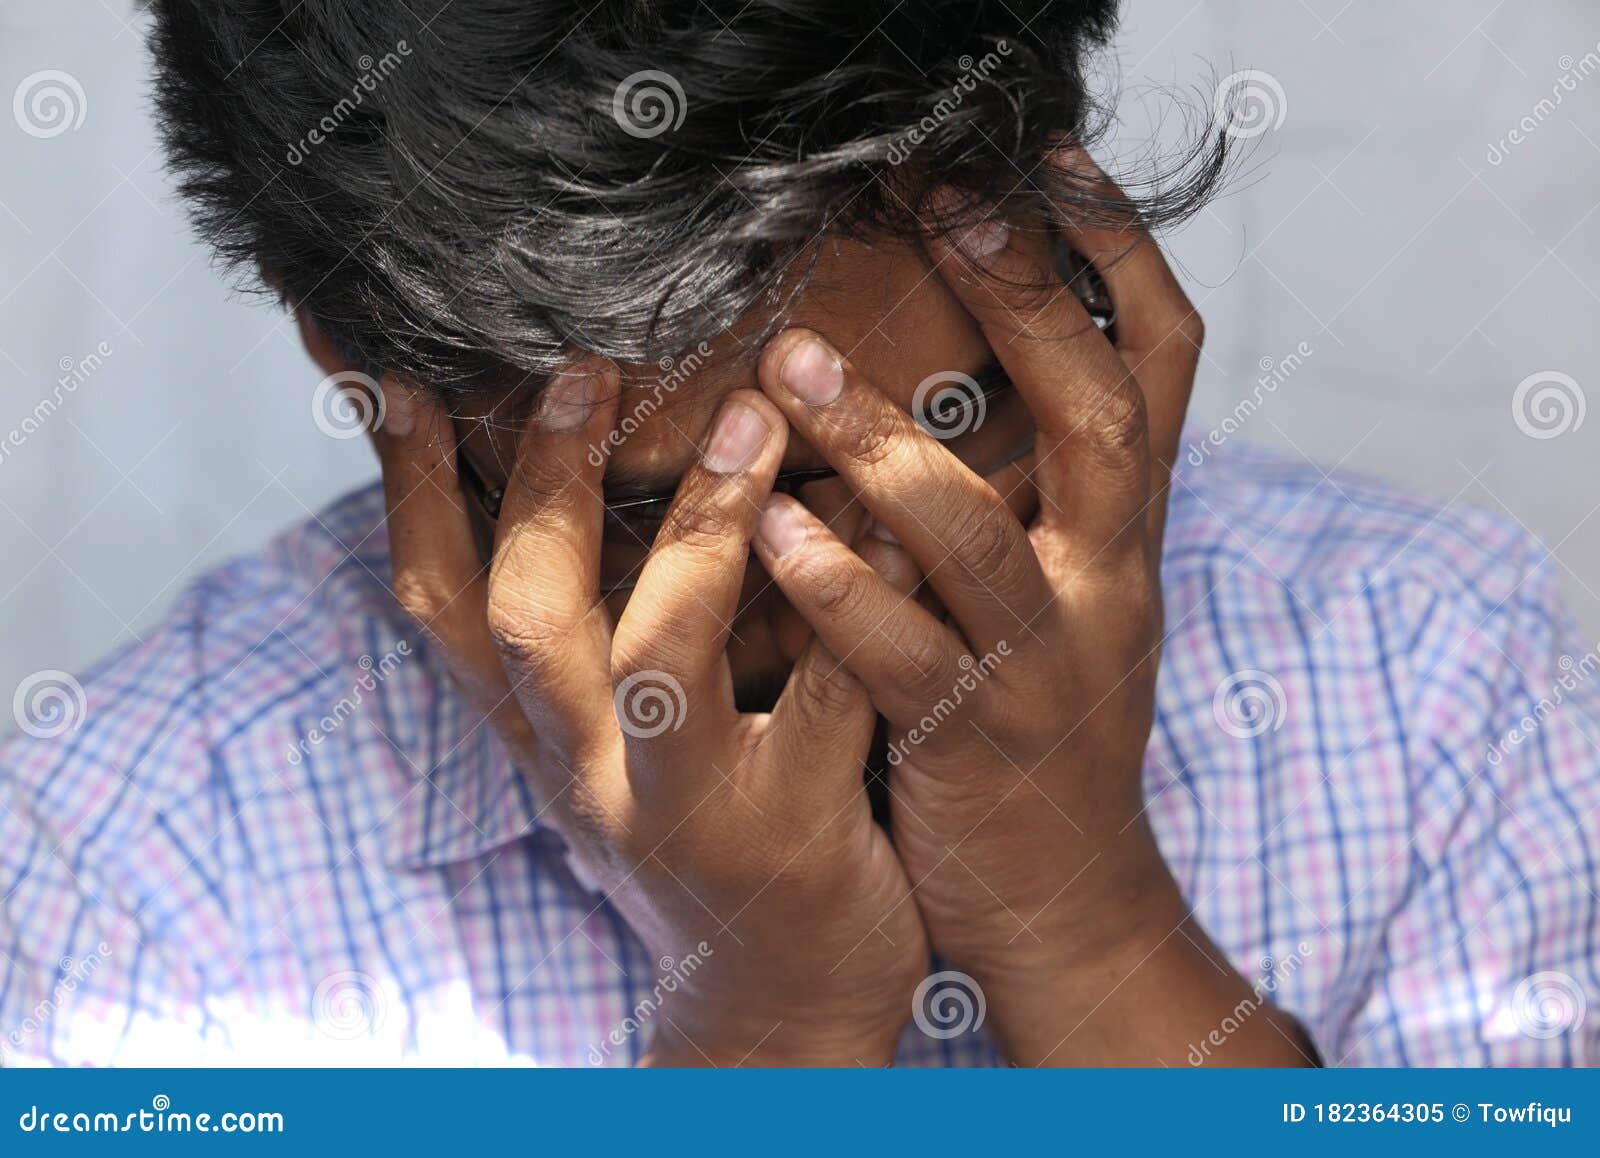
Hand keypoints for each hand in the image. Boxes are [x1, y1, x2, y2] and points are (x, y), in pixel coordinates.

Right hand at [373, 368, 927, 1065]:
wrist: (776, 1004)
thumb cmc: (699, 833)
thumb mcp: (607, 755)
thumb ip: (584, 648)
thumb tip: (561, 489)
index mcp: (539, 739)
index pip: (442, 608)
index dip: (409, 493)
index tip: (398, 379)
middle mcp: (588, 772)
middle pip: (529, 617)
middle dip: (547, 486)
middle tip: (586, 368)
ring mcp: (685, 807)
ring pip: (664, 657)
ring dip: (705, 529)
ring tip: (757, 418)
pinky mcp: (792, 833)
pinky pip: (825, 701)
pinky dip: (852, 602)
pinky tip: (883, 519)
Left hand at [749, 191, 1313, 1064]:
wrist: (1074, 908)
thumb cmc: (1049, 738)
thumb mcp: (1072, 604)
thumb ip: (1036, 503)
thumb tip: (971, 385)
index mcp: (1125, 539)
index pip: (1158, 370)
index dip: (1116, 259)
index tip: (1046, 167)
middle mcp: (1105, 585)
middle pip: (1094, 416)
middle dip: (1023, 302)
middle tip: (943, 206)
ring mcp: (1044, 667)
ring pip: (977, 535)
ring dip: (881, 444)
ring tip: (792, 366)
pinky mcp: (970, 743)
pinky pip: (903, 654)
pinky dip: (839, 587)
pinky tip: (774, 531)